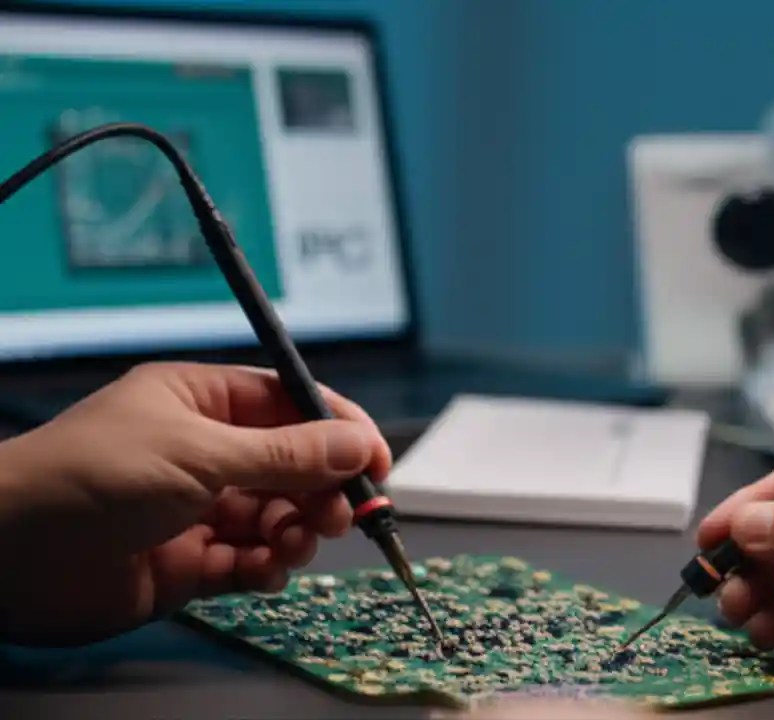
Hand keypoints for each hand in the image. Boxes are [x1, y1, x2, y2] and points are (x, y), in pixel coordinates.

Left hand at [0, 362, 390, 646]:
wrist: (8, 556)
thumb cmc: (94, 477)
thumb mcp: (202, 454)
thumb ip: (288, 455)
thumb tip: (359, 442)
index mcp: (202, 402)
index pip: (291, 405)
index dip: (339, 430)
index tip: (378, 463)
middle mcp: (204, 452)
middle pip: (292, 466)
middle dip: (322, 491)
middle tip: (341, 516)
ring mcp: (196, 509)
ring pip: (276, 518)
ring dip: (297, 532)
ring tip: (294, 544)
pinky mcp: (187, 564)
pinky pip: (248, 562)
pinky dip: (266, 568)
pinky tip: (263, 572)